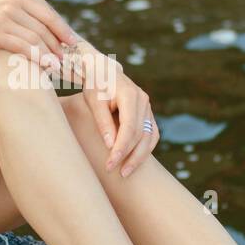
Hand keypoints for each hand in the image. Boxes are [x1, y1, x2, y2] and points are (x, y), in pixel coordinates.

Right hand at [0, 0, 76, 69]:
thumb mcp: (1, 12)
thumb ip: (22, 17)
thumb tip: (45, 32)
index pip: (48, 15)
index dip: (63, 30)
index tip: (73, 43)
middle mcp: (12, 5)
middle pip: (44, 28)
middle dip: (57, 46)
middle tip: (65, 60)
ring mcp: (3, 18)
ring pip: (36, 38)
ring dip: (50, 54)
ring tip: (58, 67)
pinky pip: (22, 46)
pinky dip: (37, 57)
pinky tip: (44, 66)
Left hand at [81, 62, 159, 177]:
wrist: (103, 72)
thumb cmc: (95, 86)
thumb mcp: (94, 101)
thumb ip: (103, 122)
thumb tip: (111, 147)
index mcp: (130, 95)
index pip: (129, 127)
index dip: (121, 148)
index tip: (110, 163)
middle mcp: (143, 100)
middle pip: (140, 134)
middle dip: (128, 156)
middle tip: (113, 172)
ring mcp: (148, 107)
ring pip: (148, 137)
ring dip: (139, 157)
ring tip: (125, 173)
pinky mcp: (147, 114)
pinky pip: (151, 135)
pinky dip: (145, 149)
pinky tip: (135, 162)